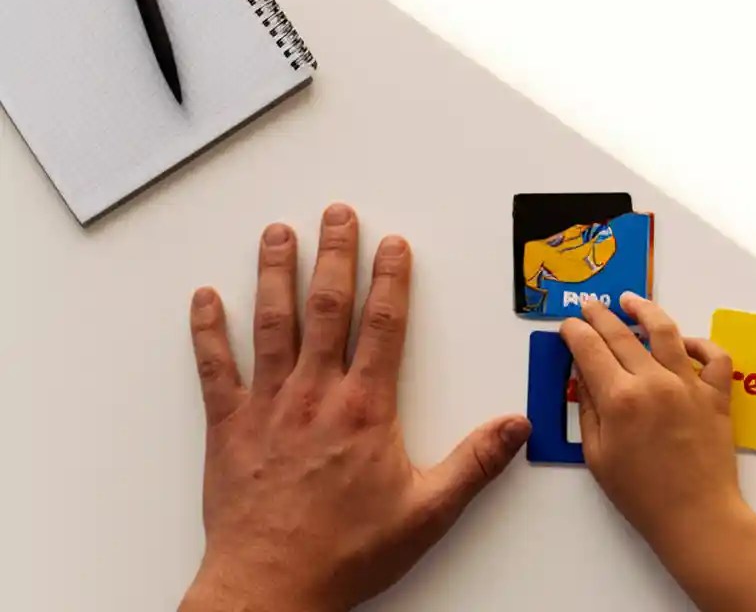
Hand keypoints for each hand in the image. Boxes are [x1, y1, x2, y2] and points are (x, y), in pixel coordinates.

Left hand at [180, 204, 530, 611]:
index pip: (383, 326)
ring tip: (278, 234)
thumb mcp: (427, 512)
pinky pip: (215, 368)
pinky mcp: (229, 426)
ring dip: (276, 274)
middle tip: (337, 215)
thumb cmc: (345, 551)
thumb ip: (474, 464)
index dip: (391, 279)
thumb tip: (515, 429)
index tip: (393, 245)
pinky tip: (206, 299)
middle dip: (335, 255)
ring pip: (272, 324)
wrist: (272, 586)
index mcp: (365, 408)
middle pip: (328, 308)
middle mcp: (315, 395)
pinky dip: (208, 330)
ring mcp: (268, 406)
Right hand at [561, 295, 755, 611]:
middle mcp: (653, 382)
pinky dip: (701, 344)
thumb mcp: (597, 455)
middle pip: (621, 334)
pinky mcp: (716, 394)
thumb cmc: (641, 494)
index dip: (575, 331)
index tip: (568, 324)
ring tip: (632, 301)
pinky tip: (685, 342)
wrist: (696, 516)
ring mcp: (689, 384)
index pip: (589, 348)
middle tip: (590, 306)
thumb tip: (582, 373)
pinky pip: (714, 357)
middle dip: (600, 315)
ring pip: (666, 331)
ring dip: (645, 310)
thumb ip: (589, 409)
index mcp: (619, 398)